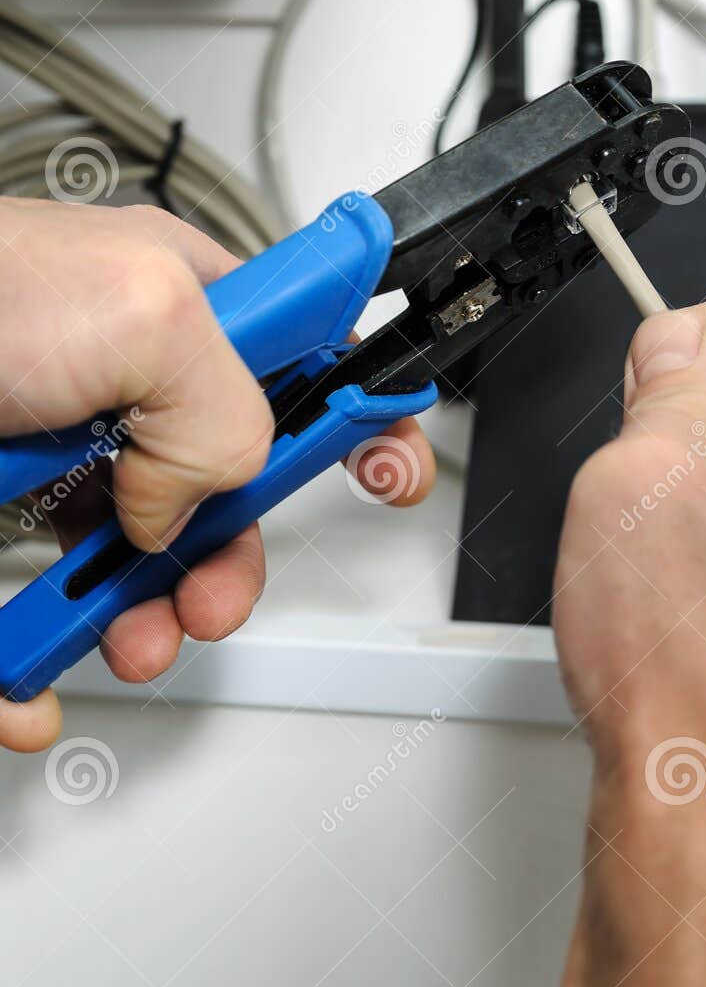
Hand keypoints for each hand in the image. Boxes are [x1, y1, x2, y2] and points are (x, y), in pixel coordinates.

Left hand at [0, 198, 433, 752]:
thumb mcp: (142, 310)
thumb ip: (227, 405)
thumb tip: (199, 494)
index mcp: (185, 308)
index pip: (307, 357)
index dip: (355, 413)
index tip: (388, 472)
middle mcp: (128, 380)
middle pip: (227, 491)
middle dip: (228, 558)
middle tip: (206, 589)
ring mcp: (60, 455)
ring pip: (140, 562)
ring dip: (143, 620)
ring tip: (123, 633)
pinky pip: (35, 611)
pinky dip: (33, 666)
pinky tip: (27, 679)